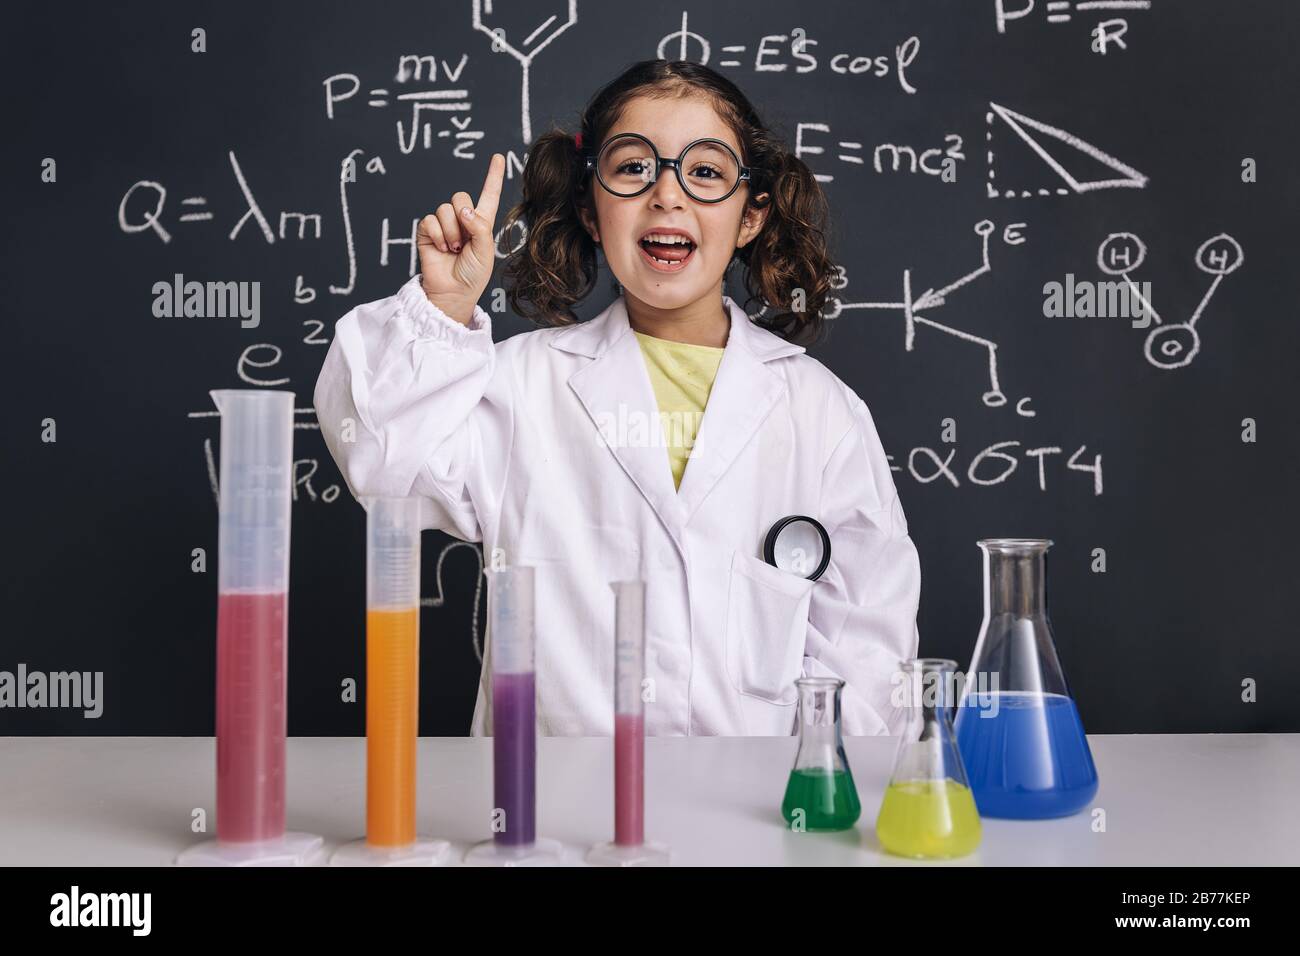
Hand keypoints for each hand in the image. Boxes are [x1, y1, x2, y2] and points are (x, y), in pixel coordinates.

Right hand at [417, 152, 505, 324]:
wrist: (453, 292)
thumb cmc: (473, 274)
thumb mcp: (485, 250)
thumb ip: (479, 226)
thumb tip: (464, 209)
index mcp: (481, 222)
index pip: (488, 194)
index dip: (493, 176)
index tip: (497, 157)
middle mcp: (462, 219)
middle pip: (460, 196)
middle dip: (462, 217)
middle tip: (464, 242)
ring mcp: (444, 224)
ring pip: (445, 209)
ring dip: (451, 232)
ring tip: (454, 249)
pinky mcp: (427, 231)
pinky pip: (430, 220)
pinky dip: (437, 235)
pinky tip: (442, 248)